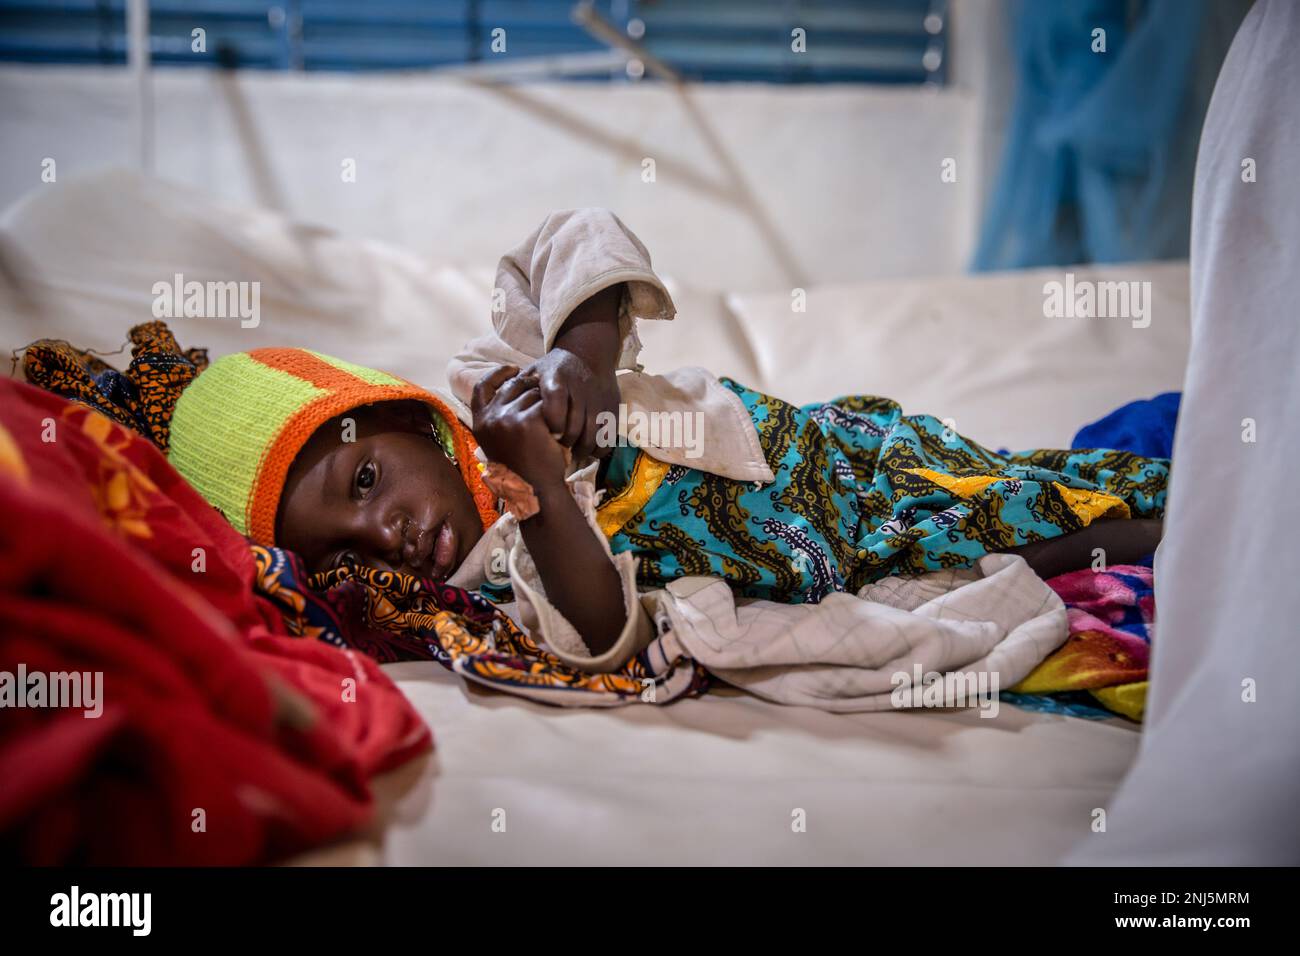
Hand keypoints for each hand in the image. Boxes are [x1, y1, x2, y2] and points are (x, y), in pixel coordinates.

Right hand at [471, 365, 568, 487]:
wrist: (537, 490)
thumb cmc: (525, 468)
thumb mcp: (500, 441)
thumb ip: (498, 417)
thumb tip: (510, 384)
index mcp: (479, 423)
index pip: (482, 386)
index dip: (497, 374)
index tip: (513, 369)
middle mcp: (489, 419)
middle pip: (513, 385)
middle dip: (532, 389)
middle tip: (547, 405)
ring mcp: (506, 418)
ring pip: (532, 393)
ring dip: (546, 404)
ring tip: (552, 425)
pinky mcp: (526, 421)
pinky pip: (546, 403)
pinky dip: (556, 413)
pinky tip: (558, 429)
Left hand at [523, 347, 620, 462]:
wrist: (588, 354)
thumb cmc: (554, 369)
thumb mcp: (534, 371)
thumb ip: (518, 389)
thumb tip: (500, 410)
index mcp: (558, 378)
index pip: (556, 404)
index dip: (552, 423)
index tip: (548, 431)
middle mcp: (581, 389)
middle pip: (574, 427)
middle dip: (563, 443)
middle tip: (554, 450)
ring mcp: (598, 400)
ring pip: (592, 436)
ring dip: (579, 450)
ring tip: (569, 453)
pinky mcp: (612, 409)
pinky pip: (607, 439)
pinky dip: (597, 449)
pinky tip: (586, 448)